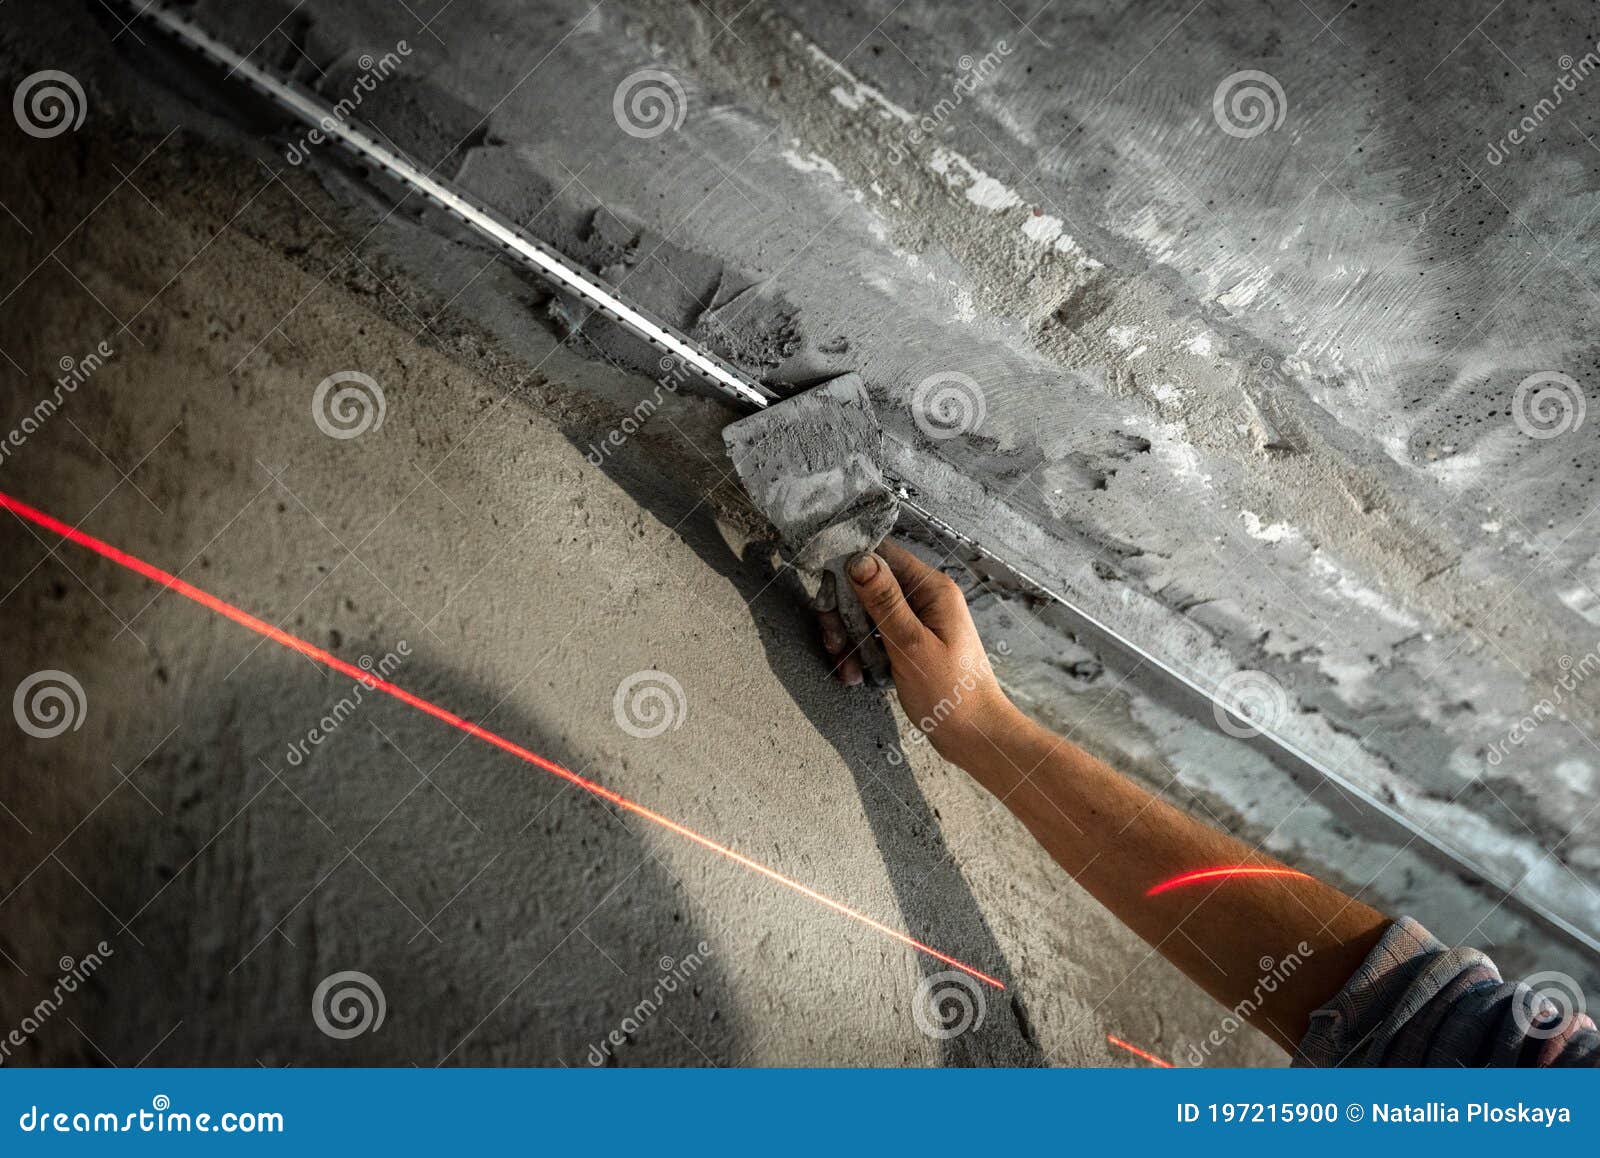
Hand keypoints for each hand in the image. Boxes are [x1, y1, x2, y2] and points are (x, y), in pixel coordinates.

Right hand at [833, 542, 1022, 763]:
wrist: (973, 735)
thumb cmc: (951, 694)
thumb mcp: (911, 645)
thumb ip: (885, 601)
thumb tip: (859, 559)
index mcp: (932, 590)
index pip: (882, 555)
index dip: (849, 566)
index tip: (827, 590)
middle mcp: (925, 598)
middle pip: (867, 585)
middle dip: (843, 612)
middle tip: (835, 642)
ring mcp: (916, 621)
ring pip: (865, 613)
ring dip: (849, 638)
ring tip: (848, 668)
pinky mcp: (908, 642)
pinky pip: (873, 635)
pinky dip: (860, 653)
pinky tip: (857, 675)